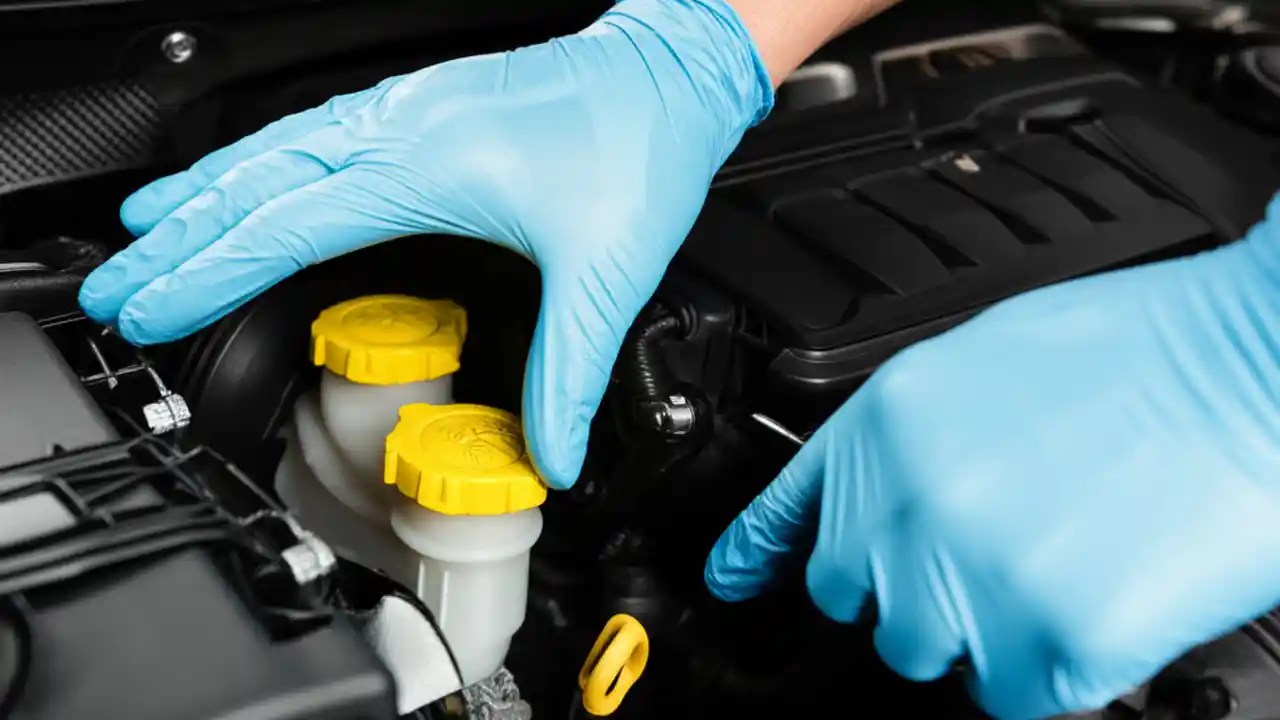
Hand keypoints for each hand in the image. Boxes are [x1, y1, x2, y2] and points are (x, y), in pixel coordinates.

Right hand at [76, 0, 772, 488]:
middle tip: (118, 282)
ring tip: (148, 228)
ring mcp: (404, 111)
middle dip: (177, 241)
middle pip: (254, 186)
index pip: (283, 227)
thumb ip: (570, 371)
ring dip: (204, 194)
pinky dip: (257, 163)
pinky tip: (244, 178)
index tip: (151, 306)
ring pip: (273, 152)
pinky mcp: (420, 107)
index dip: (208, 273)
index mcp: (424, 165)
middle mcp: (398, 128)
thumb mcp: (608, 271)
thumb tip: (553, 453)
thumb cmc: (639, 142)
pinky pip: (309, 134)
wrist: (667, 70)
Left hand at [705, 198, 1279, 718]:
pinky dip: (1052, 666)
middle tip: (987, 555)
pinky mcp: (1051, 643)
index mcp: (887, 430)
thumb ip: (916, 440)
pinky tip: (1097, 596)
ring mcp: (972, 580)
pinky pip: (1016, 694)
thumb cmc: (1146, 352)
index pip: (785, 518)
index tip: (732, 582)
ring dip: (981, 632)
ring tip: (1054, 569)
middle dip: (909, 590)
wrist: (1258, 360)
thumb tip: (891, 496)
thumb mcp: (986, 361)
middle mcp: (908, 507)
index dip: (757, 555)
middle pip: (856, 601)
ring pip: (929, 656)